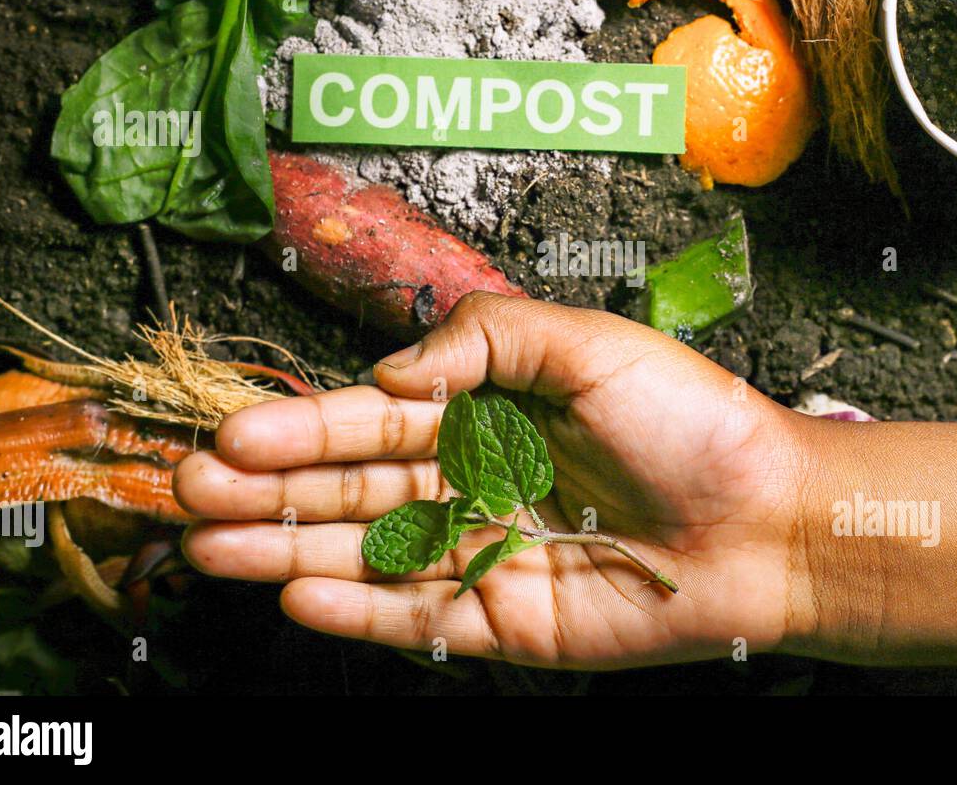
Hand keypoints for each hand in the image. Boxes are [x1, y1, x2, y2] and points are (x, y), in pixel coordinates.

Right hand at [174, 293, 835, 667]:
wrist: (767, 516)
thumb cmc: (691, 420)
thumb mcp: (587, 342)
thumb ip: (486, 337)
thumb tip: (389, 373)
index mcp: (487, 413)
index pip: (373, 421)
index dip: (302, 429)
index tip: (234, 435)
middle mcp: (474, 482)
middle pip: (351, 490)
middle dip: (270, 492)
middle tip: (190, 493)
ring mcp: (485, 554)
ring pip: (367, 555)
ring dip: (287, 552)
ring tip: (210, 548)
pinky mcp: (507, 620)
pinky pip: (417, 617)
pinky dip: (356, 610)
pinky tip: (295, 597)